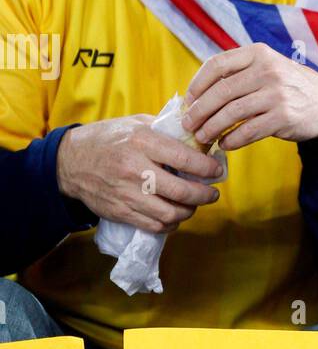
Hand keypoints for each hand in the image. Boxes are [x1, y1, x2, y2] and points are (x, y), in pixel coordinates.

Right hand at [57, 117, 222, 233]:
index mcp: (141, 142)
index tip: (217, 170)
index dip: (207, 168)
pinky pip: (155, 225)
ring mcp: (127, 193)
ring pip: (170, 213)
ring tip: (193, 204)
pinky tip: (175, 215)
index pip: (184, 158)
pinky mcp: (120, 211)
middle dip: (204, 195)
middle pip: (182, 191)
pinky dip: (170, 223)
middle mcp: (135, 169)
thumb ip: (166, 129)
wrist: (70, 162)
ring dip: (189, 211)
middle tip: (212, 193)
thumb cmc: (108, 138)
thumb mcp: (136, 123)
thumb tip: (199, 136)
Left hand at [182, 44, 317, 150]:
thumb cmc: (288, 86)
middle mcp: (267, 70)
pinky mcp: (283, 117)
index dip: (197, 84)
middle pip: (221, 91)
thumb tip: (198, 95)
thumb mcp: (267, 67)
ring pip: (232, 113)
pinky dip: (232, 140)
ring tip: (202, 137)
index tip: (189, 100)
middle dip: (199, 111)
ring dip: (212, 128)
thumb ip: (238, 73)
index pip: (217, 65)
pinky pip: (248, 131)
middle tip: (189, 124)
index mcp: (258, 54)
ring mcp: (276, 94)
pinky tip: (225, 144)